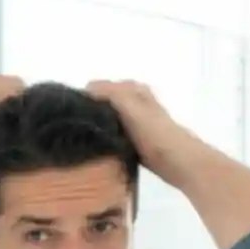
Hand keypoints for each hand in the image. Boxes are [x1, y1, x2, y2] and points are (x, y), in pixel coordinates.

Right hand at [84, 79, 203, 181]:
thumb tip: (86, 88)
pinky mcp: (137, 140)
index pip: (99, 87)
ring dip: (96, 125)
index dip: (85, 96)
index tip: (71, 112)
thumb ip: (110, 94)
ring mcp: (137, 122)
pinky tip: (98, 147)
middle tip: (74, 126)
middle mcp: (135, 102)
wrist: (179, 161)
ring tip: (81, 137)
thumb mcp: (131, 107)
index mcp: (134, 90)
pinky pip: (114, 134)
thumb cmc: (155, 133)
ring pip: (108, 118)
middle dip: (89, 110)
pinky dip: (105, 137)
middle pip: (103, 102)